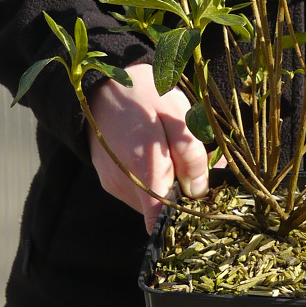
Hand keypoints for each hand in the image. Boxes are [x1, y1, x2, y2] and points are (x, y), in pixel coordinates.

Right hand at [87, 63, 209, 231]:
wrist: (99, 83)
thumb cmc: (142, 95)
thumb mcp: (176, 114)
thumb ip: (190, 154)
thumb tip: (200, 190)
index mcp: (144, 171)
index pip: (160, 222)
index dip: (185, 220)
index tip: (205, 206)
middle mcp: (125, 186)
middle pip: (163, 210)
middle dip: (187, 193)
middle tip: (205, 164)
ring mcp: (114, 185)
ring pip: (152, 200)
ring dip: (171, 185)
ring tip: (180, 153)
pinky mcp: (110, 180)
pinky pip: (140, 191)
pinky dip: (156, 180)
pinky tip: (163, 155)